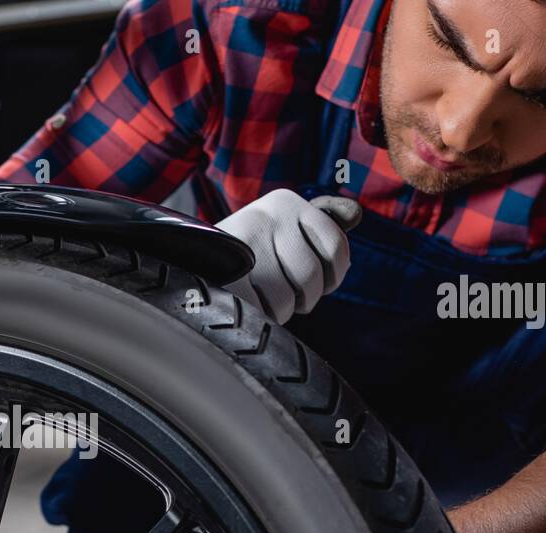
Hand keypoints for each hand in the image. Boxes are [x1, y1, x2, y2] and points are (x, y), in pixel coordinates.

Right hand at [216, 190, 359, 324]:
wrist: (190, 255)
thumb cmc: (248, 250)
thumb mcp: (282, 227)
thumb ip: (320, 223)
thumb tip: (355, 214)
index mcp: (287, 202)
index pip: (335, 246)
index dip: (334, 276)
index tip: (320, 284)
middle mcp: (267, 215)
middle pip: (311, 276)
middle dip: (306, 299)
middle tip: (291, 300)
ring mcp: (244, 243)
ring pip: (285, 299)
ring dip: (281, 313)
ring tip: (268, 303)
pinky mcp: (225, 272)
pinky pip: (260, 310)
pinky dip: (260, 318)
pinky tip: (252, 308)